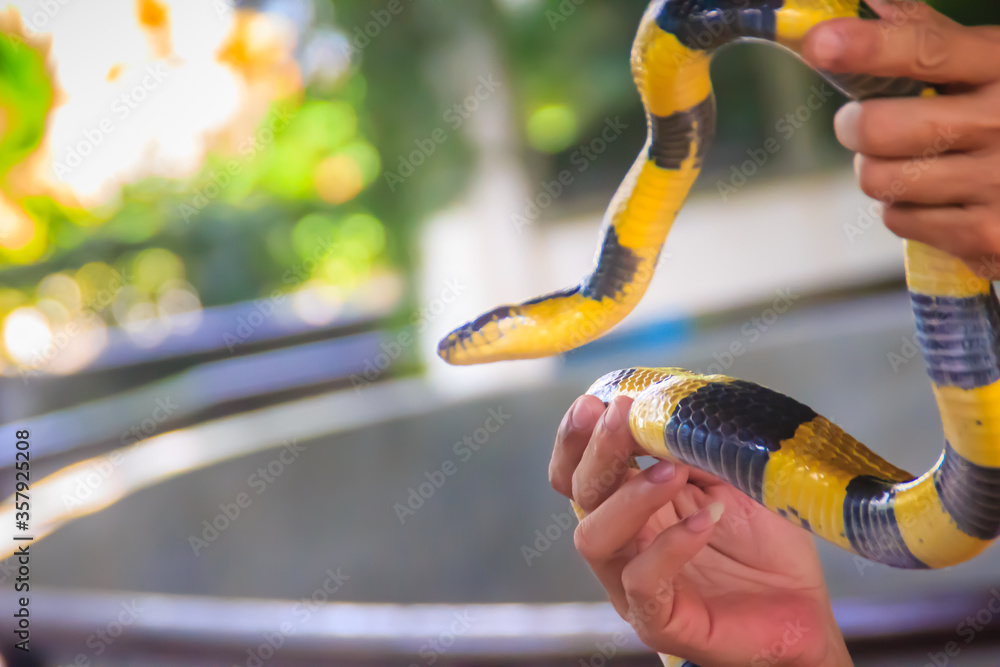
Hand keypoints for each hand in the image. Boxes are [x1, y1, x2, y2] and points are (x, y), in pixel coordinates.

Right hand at [549, 396, 852, 666]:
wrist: (803, 607)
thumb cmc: (765, 542)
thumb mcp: (731, 474)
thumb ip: (695, 443)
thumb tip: (669, 404)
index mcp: (628, 500)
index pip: (577, 467)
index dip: (576, 435)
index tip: (597, 401)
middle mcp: (621, 538)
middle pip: (580, 492)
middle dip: (599, 449)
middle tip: (626, 415)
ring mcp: (631, 581)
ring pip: (594, 536)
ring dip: (630, 495)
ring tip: (675, 471)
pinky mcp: (657, 618)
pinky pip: (642, 582)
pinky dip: (669, 546)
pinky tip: (706, 520)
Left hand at [802, 0, 999, 277]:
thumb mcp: (994, 65)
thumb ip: (933, 37)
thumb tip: (874, 3)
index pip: (928, 51)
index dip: (868, 47)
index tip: (820, 42)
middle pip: (879, 129)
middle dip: (854, 126)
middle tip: (861, 123)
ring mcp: (997, 184)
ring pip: (879, 179)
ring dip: (880, 170)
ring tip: (912, 160)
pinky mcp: (985, 236)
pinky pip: (900, 220)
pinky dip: (905, 209)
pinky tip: (937, 195)